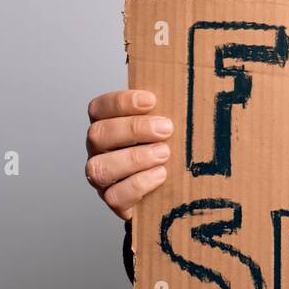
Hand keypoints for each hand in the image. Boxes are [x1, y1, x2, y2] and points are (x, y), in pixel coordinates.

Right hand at [84, 89, 172, 221]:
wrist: (172, 189)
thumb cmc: (168, 149)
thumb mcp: (166, 127)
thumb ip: (167, 110)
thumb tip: (190, 89)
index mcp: (107, 125)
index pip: (99, 108)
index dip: (121, 102)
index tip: (151, 100)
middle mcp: (99, 150)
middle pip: (98, 134)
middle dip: (133, 129)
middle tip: (166, 129)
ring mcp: (102, 177)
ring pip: (100, 167)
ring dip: (135, 158)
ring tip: (164, 153)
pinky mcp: (113, 200)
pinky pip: (114, 196)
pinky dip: (138, 184)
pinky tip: (160, 175)